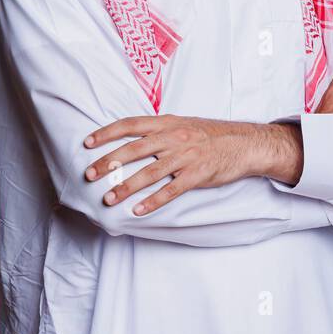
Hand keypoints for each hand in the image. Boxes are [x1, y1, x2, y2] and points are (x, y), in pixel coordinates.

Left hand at [81, 115, 265, 215]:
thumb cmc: (212, 135)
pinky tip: (139, 210)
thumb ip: (159, 130)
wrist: (244, 143)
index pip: (131, 124)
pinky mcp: (198, 174)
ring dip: (127, 186)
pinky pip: (172, 190)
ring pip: (150, 172)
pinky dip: (154, 201)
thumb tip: (131, 137)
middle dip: (109, 162)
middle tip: (89, 175)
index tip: (88, 143)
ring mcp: (186, 156)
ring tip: (109, 198)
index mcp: (168, 123)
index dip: (107, 133)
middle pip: (134, 149)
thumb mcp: (184, 124)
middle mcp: (174, 137)